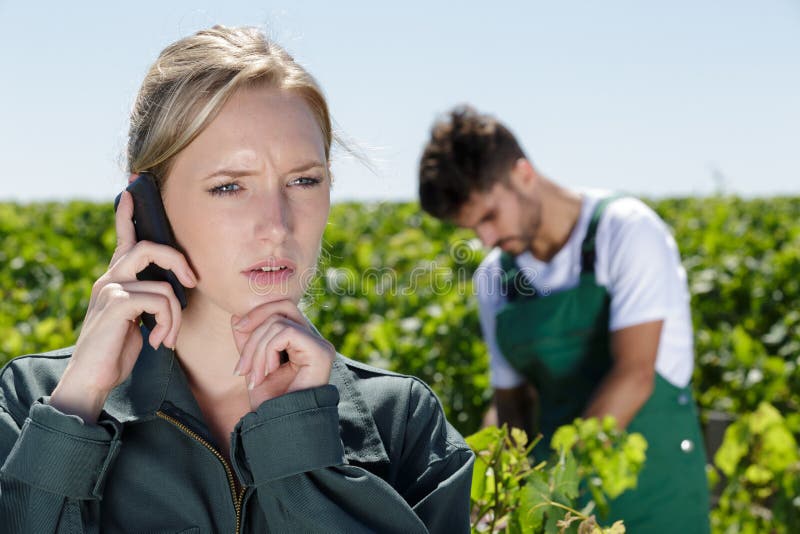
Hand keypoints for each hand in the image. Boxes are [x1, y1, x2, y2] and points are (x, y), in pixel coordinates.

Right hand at [50, 190, 197, 422]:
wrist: (93, 379)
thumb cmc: (117, 350)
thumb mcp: (137, 319)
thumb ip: (148, 298)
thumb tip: (172, 289)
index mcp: (116, 278)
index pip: (123, 238)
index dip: (127, 213)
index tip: (131, 189)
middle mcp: (110, 277)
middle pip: (150, 247)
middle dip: (179, 260)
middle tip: (193, 281)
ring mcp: (109, 288)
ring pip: (164, 285)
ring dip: (175, 316)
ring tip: (166, 338)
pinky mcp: (114, 304)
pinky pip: (160, 300)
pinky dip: (168, 323)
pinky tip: (157, 342)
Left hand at [231, 300, 334, 409]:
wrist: (280, 427)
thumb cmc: (270, 402)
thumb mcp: (253, 363)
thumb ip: (249, 339)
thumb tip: (238, 314)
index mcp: (303, 340)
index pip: (282, 307)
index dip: (257, 313)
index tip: (237, 330)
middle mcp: (316, 339)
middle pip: (282, 307)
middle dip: (254, 326)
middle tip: (241, 359)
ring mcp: (320, 344)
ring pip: (278, 323)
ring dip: (256, 350)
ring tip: (253, 376)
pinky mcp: (320, 351)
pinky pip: (285, 333)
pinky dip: (268, 351)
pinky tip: (267, 373)